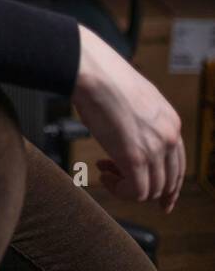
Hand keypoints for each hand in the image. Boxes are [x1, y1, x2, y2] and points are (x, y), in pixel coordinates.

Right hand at [71, 25, 185, 213]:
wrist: (92, 72)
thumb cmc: (104, 79)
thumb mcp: (135, 100)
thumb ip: (143, 122)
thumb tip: (131, 139)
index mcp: (171, 121)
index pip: (179, 165)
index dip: (170, 186)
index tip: (161, 198)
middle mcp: (169, 137)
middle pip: (168, 182)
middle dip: (150, 193)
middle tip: (125, 188)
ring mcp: (154, 148)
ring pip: (151, 190)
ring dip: (127, 188)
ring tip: (107, 173)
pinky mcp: (135, 158)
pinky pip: (135, 192)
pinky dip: (119, 190)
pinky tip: (104, 176)